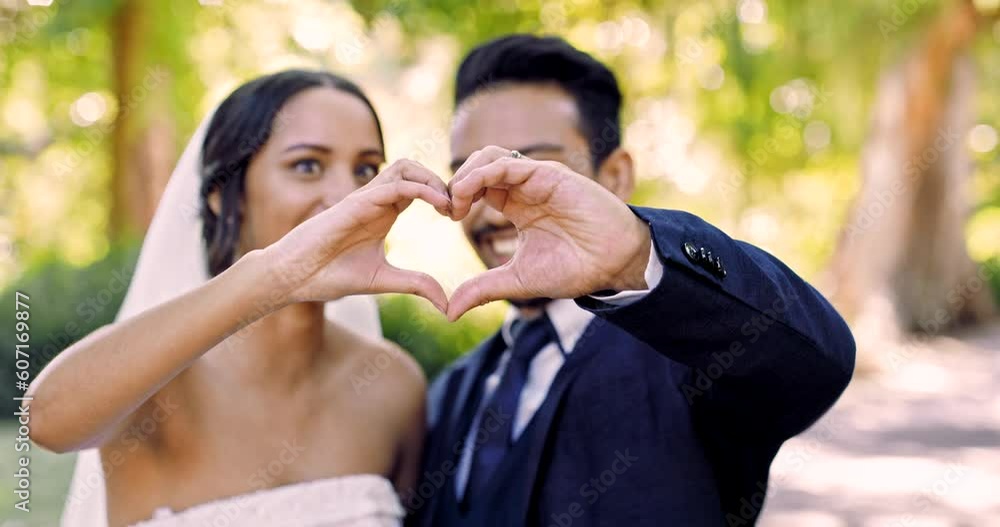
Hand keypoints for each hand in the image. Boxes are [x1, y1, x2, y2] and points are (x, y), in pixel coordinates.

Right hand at [263, 160, 450, 312]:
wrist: (294, 277)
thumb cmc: (331, 275)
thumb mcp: (384, 280)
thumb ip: (416, 285)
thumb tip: (447, 304)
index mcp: (384, 212)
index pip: (418, 187)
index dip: (442, 195)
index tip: (458, 216)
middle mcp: (376, 200)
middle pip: (414, 168)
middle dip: (441, 180)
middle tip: (457, 207)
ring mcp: (365, 199)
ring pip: (405, 167)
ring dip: (432, 179)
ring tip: (448, 204)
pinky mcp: (356, 203)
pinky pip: (394, 185)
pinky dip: (421, 189)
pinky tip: (438, 205)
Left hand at [447, 146, 650, 320]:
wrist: (613, 264)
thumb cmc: (574, 269)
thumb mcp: (518, 280)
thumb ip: (484, 289)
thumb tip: (449, 311)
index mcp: (517, 206)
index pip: (476, 188)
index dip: (456, 197)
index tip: (447, 217)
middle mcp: (525, 188)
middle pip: (478, 166)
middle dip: (456, 183)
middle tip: (448, 210)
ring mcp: (537, 178)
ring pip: (490, 156)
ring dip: (466, 173)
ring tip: (457, 201)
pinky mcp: (550, 175)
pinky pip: (509, 164)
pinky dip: (482, 174)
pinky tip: (470, 194)